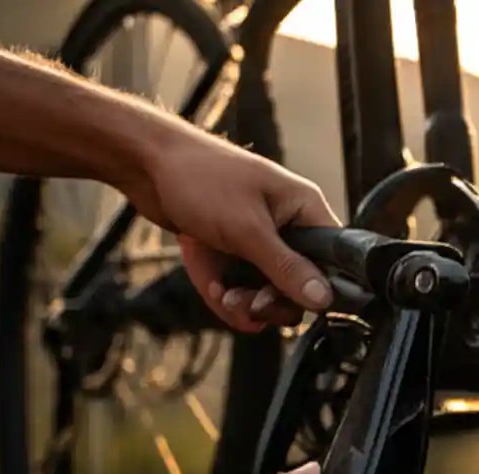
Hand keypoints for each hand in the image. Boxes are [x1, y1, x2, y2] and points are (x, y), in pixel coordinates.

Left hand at [118, 117, 340, 332]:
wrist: (147, 165)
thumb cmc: (202, 179)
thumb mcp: (248, 229)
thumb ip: (287, 267)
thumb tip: (324, 298)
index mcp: (304, 210)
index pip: (331, 263)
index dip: (315, 289)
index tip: (286, 299)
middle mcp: (287, 228)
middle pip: (299, 287)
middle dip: (272, 302)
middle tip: (250, 303)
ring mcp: (258, 242)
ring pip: (266, 294)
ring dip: (245, 304)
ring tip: (223, 295)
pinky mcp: (232, 253)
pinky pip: (239, 289)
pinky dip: (225, 296)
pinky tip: (212, 285)